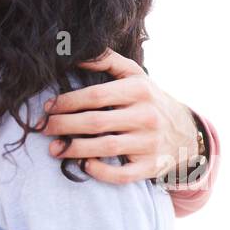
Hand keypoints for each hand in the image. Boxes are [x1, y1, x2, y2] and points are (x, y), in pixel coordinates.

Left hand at [43, 49, 199, 185]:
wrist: (185, 132)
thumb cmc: (149, 99)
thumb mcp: (135, 75)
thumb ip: (107, 62)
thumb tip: (76, 55)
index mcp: (139, 90)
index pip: (96, 95)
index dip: (68, 101)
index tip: (49, 106)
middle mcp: (146, 116)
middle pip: (96, 122)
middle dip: (64, 125)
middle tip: (44, 127)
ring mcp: (149, 143)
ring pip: (105, 148)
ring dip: (74, 149)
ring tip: (54, 149)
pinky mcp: (151, 167)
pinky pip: (122, 174)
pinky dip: (101, 172)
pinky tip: (84, 166)